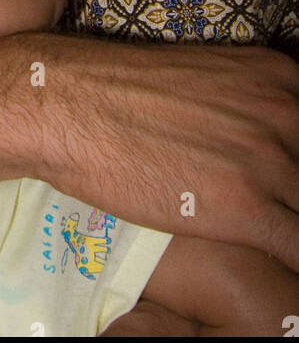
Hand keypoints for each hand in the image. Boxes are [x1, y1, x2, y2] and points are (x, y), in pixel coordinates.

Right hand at [33, 38, 298, 270]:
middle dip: (294, 194)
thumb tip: (255, 143)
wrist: (67, 105)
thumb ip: (246, 106)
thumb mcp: (204, 79)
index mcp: (277, 76)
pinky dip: (293, 264)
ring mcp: (270, 159)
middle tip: (270, 207)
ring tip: (265, 233)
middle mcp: (285, 111)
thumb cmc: (119, 92)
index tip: (281, 184)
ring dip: (291, 224)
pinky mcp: (247, 207)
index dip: (296, 162)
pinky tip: (275, 266)